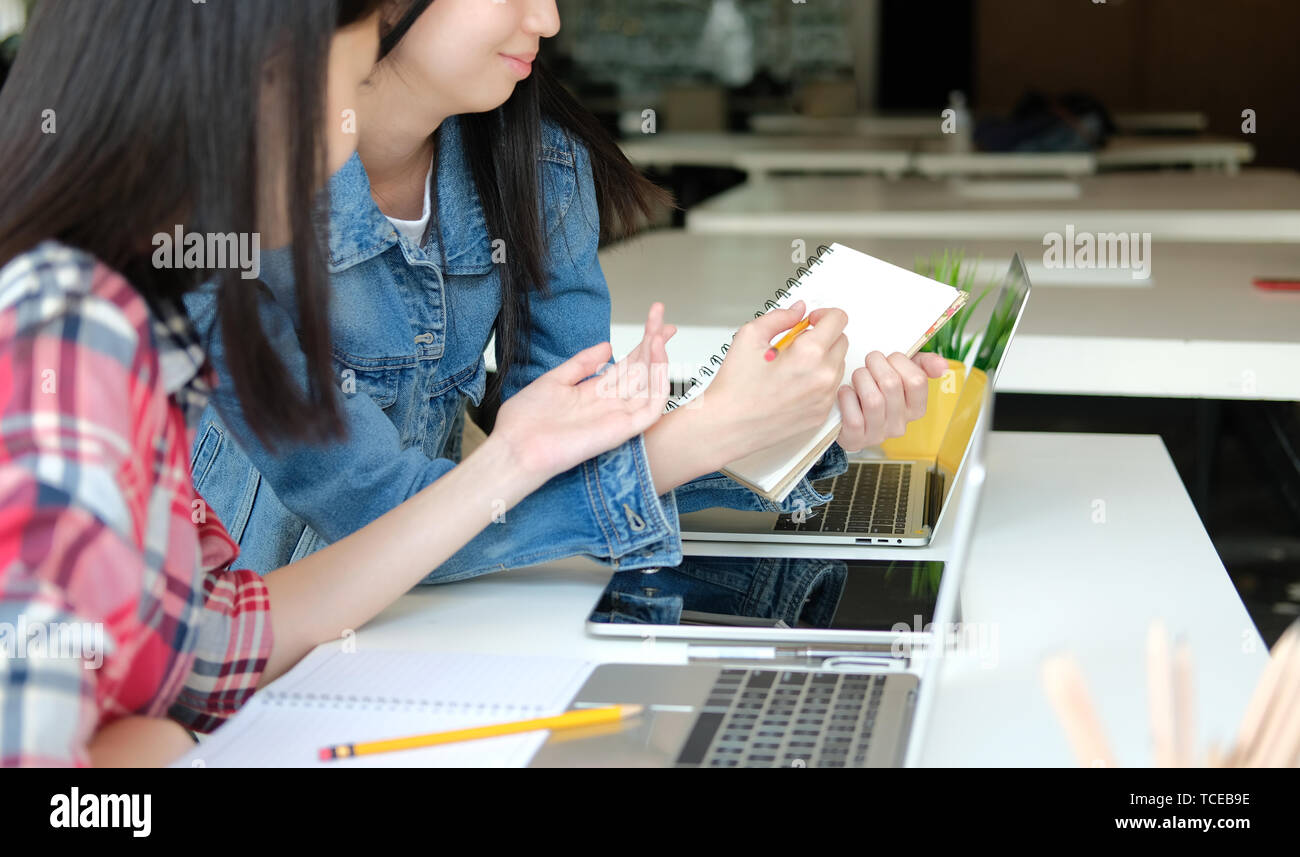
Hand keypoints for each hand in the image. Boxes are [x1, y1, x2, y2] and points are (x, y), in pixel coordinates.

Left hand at [491, 303, 670, 482]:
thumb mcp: (554, 380)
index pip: (628, 365)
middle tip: (664, 318)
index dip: (643, 343)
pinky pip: (651, 408)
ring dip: (659, 360)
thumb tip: (607, 346)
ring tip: (658, 335)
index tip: (655, 319)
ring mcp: (618, 417)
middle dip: (655, 344)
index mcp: (594, 393)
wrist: (515, 447)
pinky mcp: (621, 430)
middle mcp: (610, 404)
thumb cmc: (526, 421)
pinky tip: (658, 361)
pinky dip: (660, 385)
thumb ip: (582, 364)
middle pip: (642, 371)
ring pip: (651, 387)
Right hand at [696, 300, 848, 459]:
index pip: (839, 320)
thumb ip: (779, 317)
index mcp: (809, 353)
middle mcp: (823, 376)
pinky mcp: (821, 414)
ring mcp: (825, 398)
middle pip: (841, 341)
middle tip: (797, 343)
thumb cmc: (735, 387)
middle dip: (823, 336)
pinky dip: (818, 381)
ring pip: (838, 365)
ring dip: (822, 359)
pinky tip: (793, 384)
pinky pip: (831, 389)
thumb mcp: (750, 336)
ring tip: (792, 366)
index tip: (812, 320)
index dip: (825, 314)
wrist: (728, 426)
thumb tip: (798, 311)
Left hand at [835, 351, 949, 451]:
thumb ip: (923, 365)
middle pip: (892, 385)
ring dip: (861, 379)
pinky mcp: (857, 440)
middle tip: (869, 362)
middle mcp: (900, 424)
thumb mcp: (902, 375)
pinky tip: (846, 392)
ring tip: (858, 376)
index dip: (899, 361)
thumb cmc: (877, 392)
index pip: (917, 380)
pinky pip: (854, 417)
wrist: (849, 420)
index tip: (889, 358)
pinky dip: (847, 398)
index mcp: (916, 408)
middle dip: (876, 365)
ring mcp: (879, 434)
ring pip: (873, 399)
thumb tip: (942, 366)